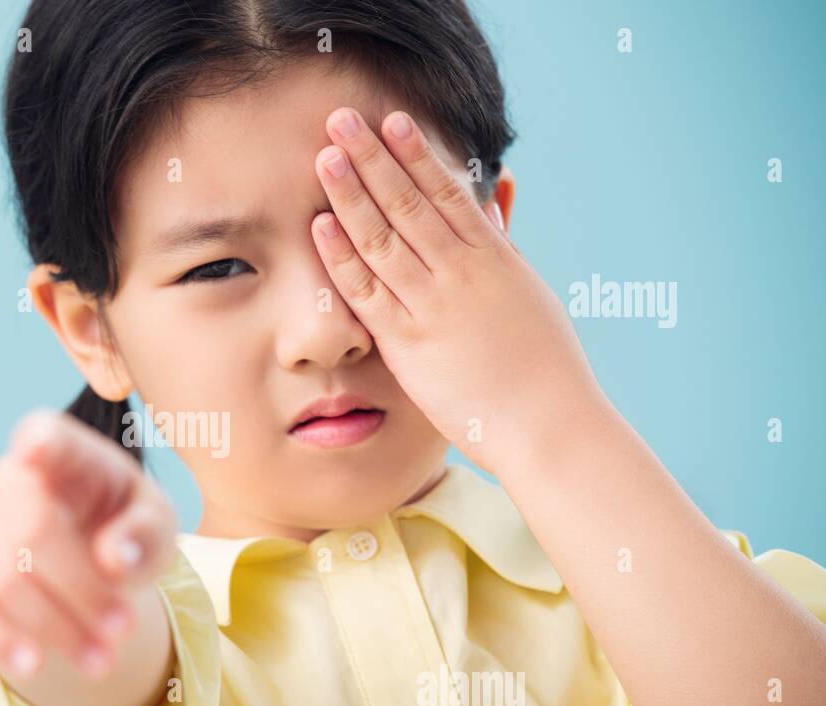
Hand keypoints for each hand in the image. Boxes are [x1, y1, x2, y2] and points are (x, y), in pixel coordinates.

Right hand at [0, 409, 177, 678]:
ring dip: (51, 628)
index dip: (39, 444)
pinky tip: (34, 666)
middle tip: (125, 631)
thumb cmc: (127, 525)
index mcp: (65, 449)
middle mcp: (14, 478)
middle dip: (80, 592)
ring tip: (102, 663)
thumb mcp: (156, 523)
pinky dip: (1, 638)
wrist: (91, 551)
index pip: (47, 438)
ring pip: (1, 578)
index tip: (36, 447)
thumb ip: (145, 533)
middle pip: (32, 535)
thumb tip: (116, 559)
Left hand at [310, 107, 607, 477]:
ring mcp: (433, 307)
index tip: (392, 119)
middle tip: (341, 119)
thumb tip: (490, 199)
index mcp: (494, 258)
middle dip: (372, 158)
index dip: (416, 153)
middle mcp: (462, 274)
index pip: (448, 191)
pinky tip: (320, 226)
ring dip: (350, 195)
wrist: (547, 423)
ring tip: (325, 157)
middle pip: (408, 203)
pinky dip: (343, 257)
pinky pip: (368, 293)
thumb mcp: (528, 291)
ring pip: (383, 239)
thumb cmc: (543, 364)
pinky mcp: (409, 345)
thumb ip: (502, 244)